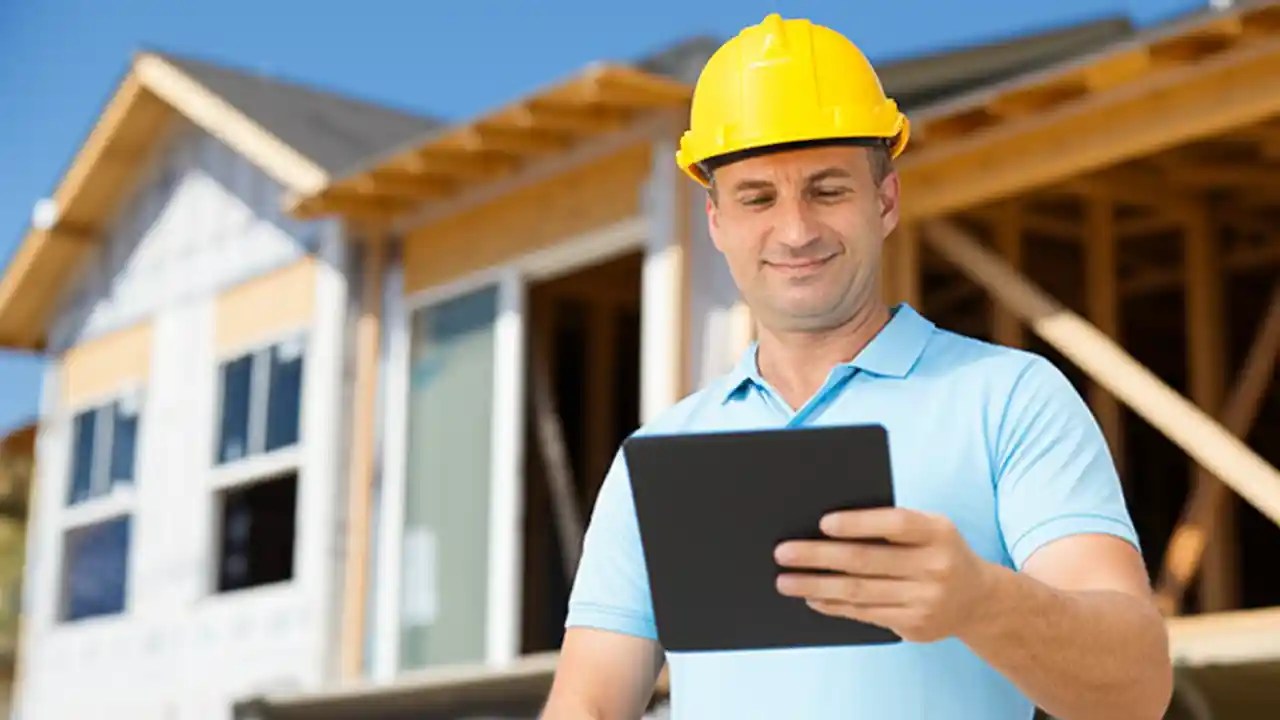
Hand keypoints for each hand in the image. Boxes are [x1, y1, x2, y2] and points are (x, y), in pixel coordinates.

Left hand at [774, 508, 995, 642]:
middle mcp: (936, 566)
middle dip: (818, 556)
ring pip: (859, 592)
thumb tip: (826, 527)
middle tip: (783, 553)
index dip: (858, 523)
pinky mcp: (915, 626)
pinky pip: (864, 614)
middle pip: (867, 560)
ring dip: (816, 586)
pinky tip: (811, 597)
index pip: (895, 524)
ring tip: (785, 580)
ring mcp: (926, 599)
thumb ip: (891, 525)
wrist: (978, 600)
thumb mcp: (929, 529)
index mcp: (937, 532)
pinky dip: (833, 605)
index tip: (822, 524)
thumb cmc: (938, 552)